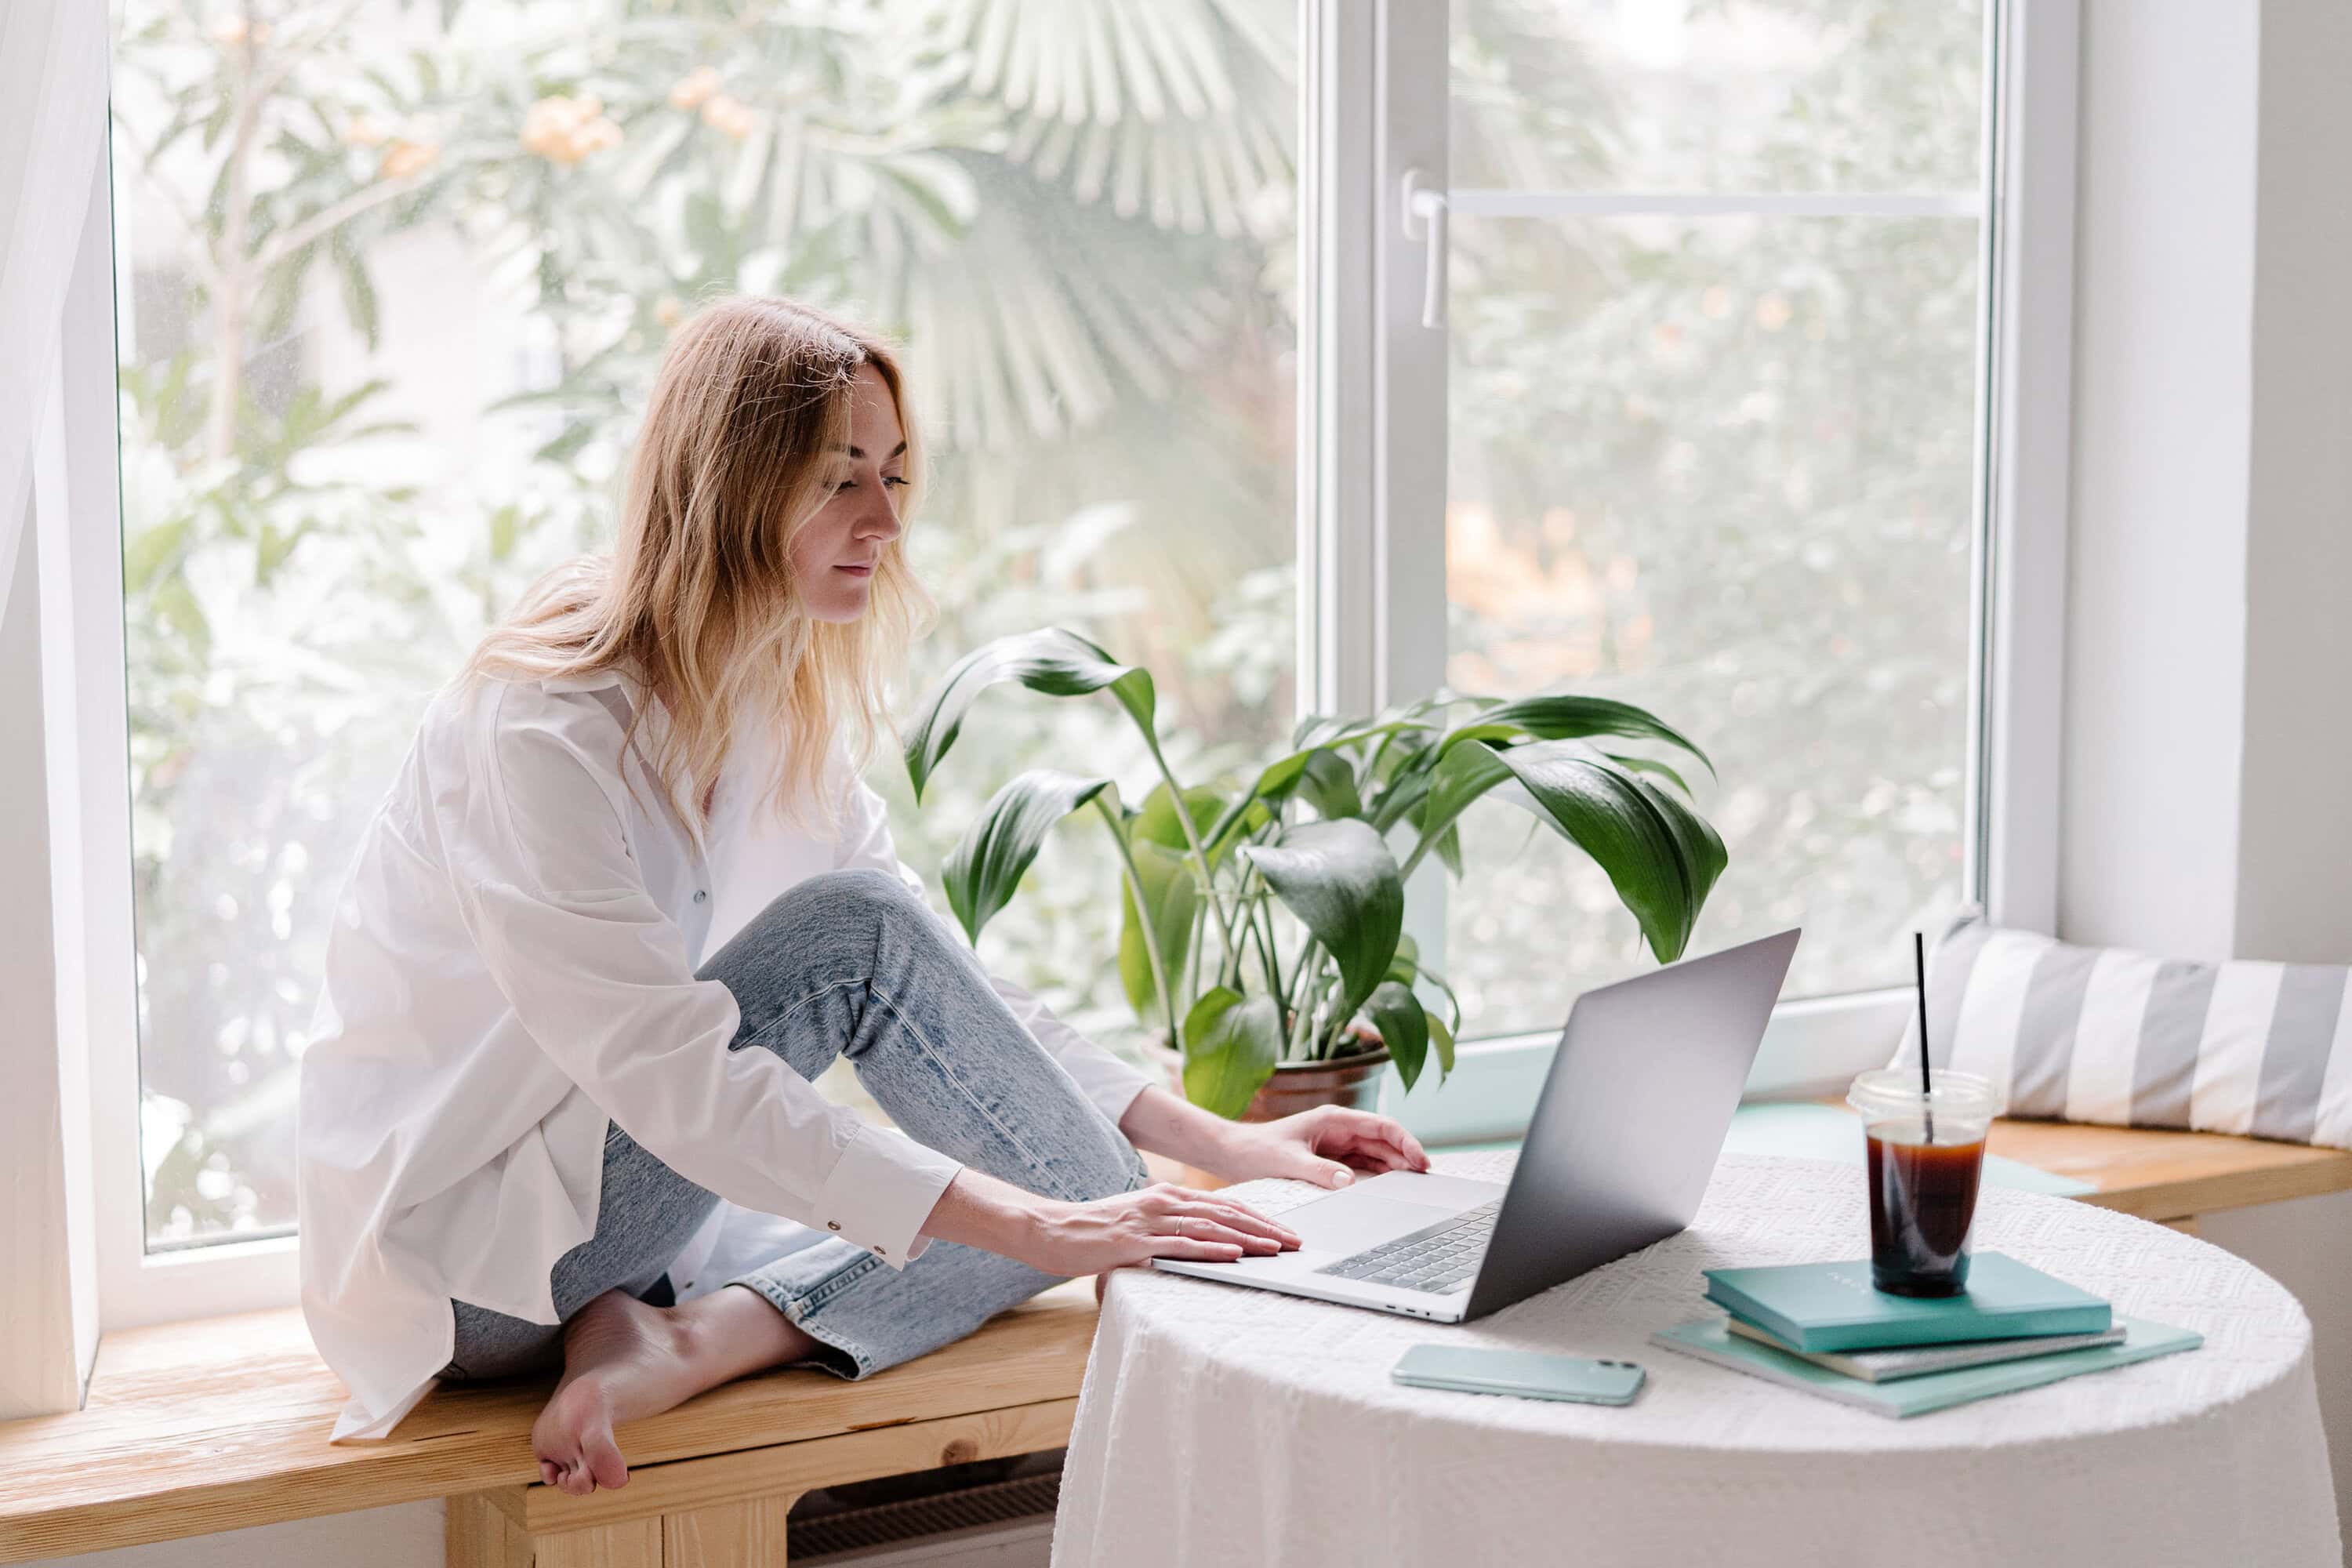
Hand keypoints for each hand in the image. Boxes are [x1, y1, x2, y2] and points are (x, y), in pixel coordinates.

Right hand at [1019, 1182, 1303, 1276]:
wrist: (1048, 1228)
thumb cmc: (1093, 1230)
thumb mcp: (1137, 1220)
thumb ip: (1167, 1225)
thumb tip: (1200, 1237)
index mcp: (1166, 1196)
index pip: (1224, 1205)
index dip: (1259, 1217)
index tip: (1286, 1230)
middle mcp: (1162, 1202)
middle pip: (1225, 1212)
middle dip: (1265, 1227)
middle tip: (1295, 1241)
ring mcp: (1148, 1221)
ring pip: (1209, 1226)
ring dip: (1247, 1238)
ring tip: (1276, 1249)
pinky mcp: (1134, 1242)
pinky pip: (1179, 1245)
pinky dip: (1210, 1249)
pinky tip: (1233, 1254)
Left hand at [1220, 1105, 1430, 1189]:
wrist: (1233, 1154)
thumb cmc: (1256, 1150)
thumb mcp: (1287, 1162)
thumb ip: (1319, 1171)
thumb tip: (1349, 1182)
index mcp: (1334, 1119)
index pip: (1381, 1126)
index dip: (1406, 1142)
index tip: (1421, 1161)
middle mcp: (1340, 1129)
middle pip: (1384, 1141)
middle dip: (1406, 1157)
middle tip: (1426, 1180)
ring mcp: (1337, 1145)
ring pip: (1377, 1155)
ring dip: (1395, 1168)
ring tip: (1415, 1186)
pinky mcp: (1331, 1160)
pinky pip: (1363, 1167)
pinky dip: (1379, 1176)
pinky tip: (1391, 1189)